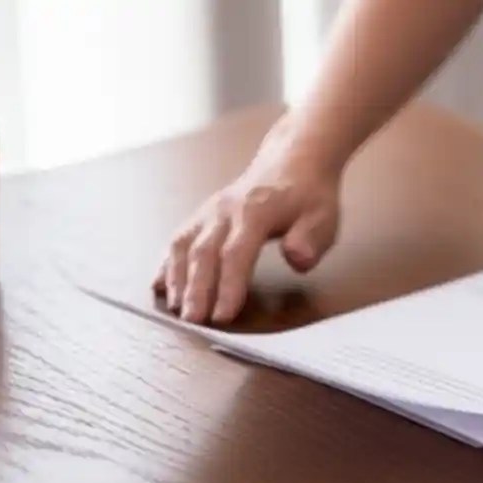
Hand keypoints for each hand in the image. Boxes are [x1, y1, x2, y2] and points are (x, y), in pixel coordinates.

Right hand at [154, 119, 343, 324]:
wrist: (293, 159)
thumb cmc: (308, 195)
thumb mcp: (323, 216)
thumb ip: (310, 240)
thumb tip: (298, 259)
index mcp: (256, 211)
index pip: (237, 253)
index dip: (228, 286)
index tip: (222, 316)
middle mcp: (225, 210)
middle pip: (204, 253)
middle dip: (196, 290)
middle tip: (191, 322)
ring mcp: (209, 211)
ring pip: (184, 245)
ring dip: (176, 279)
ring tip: (174, 310)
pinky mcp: (202, 216)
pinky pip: (179, 239)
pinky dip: (166, 263)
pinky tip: (159, 286)